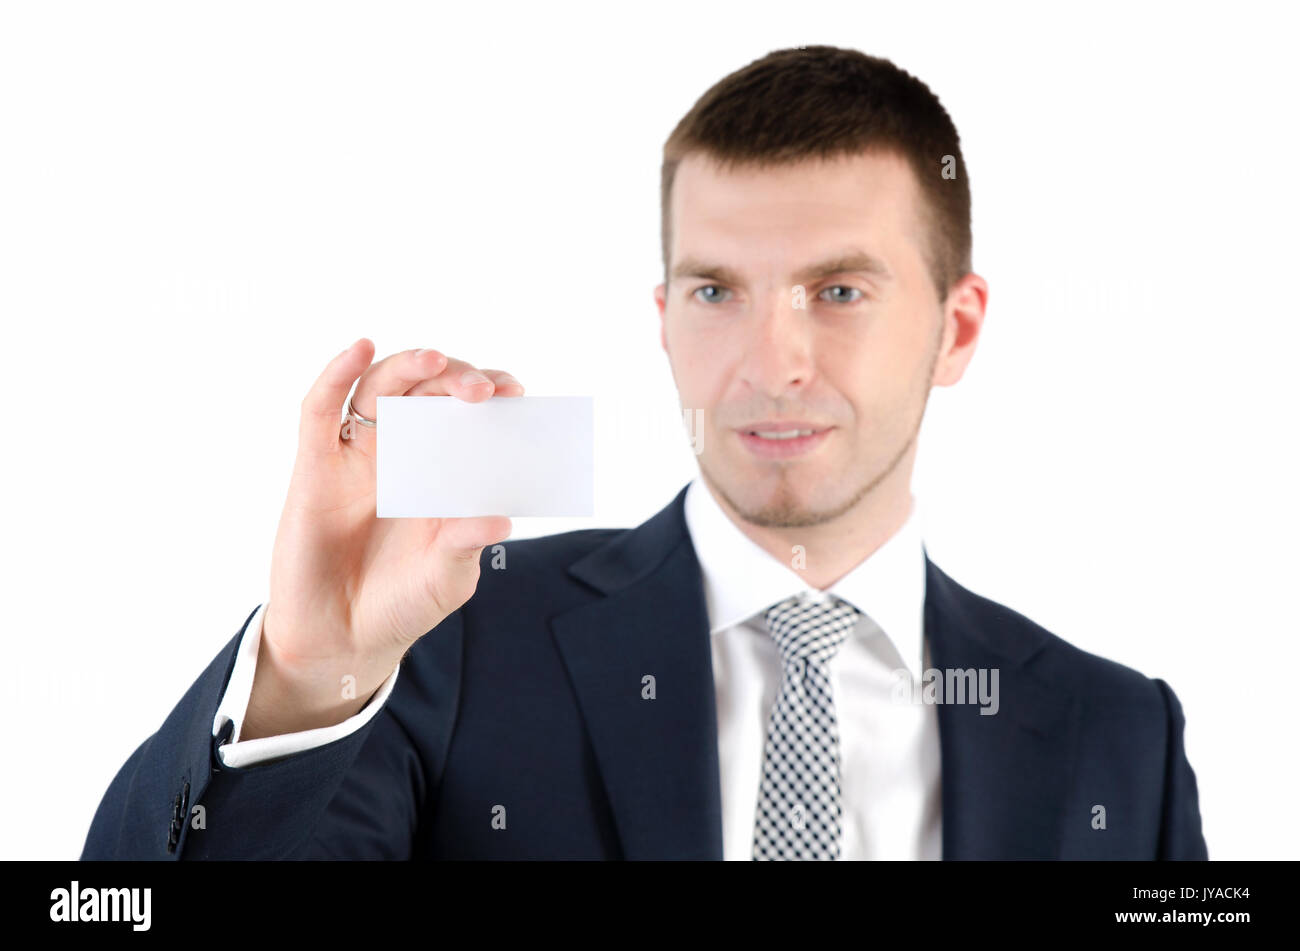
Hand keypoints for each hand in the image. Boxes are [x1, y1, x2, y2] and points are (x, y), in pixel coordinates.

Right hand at [244, 340, 520, 738]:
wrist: (341, 640)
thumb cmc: (401, 603)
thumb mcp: (447, 578)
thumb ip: (467, 545)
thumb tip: (501, 519)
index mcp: (444, 471)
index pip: (471, 416)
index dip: (492, 395)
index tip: (516, 394)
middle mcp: (404, 453)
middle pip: (429, 392)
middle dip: (457, 380)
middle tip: (483, 391)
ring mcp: (359, 455)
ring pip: (381, 388)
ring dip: (407, 367)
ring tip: (434, 362)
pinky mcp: (315, 466)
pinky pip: (321, 410)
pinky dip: (336, 374)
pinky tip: (360, 349)